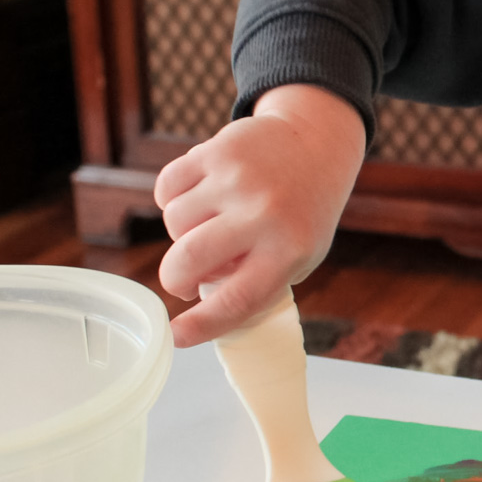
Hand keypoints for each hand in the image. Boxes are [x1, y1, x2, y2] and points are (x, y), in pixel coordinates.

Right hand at [153, 84, 365, 346]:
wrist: (315, 145)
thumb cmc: (301, 214)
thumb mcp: (299, 256)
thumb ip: (257, 281)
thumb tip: (205, 307)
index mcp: (290, 250)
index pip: (237, 300)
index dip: (201, 325)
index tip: (175, 336)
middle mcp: (264, 215)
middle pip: (189, 261)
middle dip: (175, 280)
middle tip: (184, 282)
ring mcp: (237, 180)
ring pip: (174, 223)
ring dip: (182, 233)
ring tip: (210, 225)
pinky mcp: (216, 151)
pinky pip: (166, 188)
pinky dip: (173, 199)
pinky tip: (200, 198)